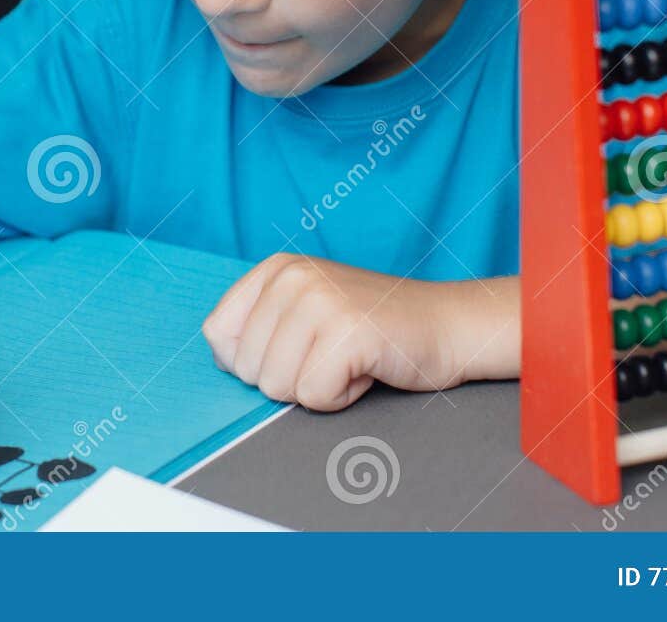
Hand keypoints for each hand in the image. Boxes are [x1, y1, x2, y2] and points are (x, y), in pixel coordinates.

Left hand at [201, 254, 479, 410]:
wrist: (449, 326)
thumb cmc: (374, 330)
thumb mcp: (305, 312)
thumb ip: (259, 328)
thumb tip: (221, 360)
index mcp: (276, 268)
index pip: (218, 335)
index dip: (252, 361)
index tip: (298, 348)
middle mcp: (292, 277)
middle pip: (246, 368)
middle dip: (289, 377)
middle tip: (334, 353)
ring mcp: (320, 301)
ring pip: (276, 387)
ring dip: (316, 388)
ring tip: (349, 359)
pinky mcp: (347, 332)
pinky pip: (313, 397)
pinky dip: (341, 397)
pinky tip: (366, 368)